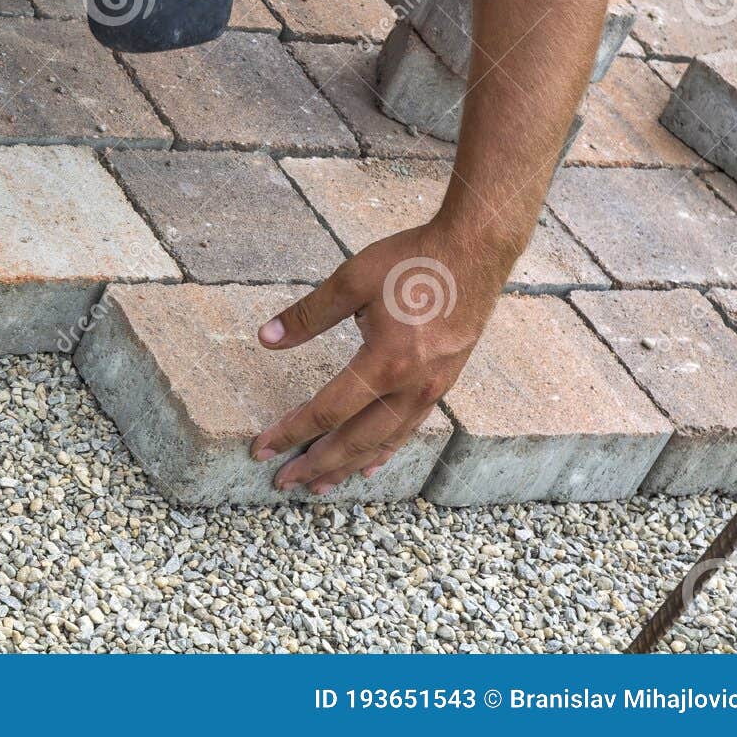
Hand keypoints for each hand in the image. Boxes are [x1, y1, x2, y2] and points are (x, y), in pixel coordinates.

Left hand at [250, 221, 512, 494]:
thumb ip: (307, 315)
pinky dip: (384, 451)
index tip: (261, 448)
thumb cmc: (412, 261)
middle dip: (316, 464)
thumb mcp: (351, 280)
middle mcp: (411, 386)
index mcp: (385, 362)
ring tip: (320, 486)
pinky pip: (408, 430)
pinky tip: (370, 465)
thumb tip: (266, 338)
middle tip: (283, 483)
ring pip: (384, 442)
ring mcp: (431, 389)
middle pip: (356, 440)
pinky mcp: (443, 384)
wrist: (475, 250)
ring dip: (349, 467)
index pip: (327, 411)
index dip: (291, 432)